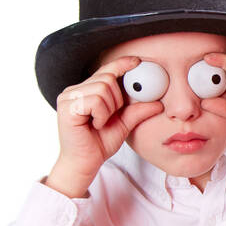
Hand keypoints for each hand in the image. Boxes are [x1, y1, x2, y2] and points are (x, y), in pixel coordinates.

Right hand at [55, 56, 164, 184]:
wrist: (85, 163)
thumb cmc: (99, 144)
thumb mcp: (123, 125)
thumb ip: (137, 112)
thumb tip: (158, 103)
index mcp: (86, 90)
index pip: (105, 71)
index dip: (121, 64)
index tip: (137, 61)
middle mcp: (75, 90)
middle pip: (107, 78)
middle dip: (116, 100)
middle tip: (109, 117)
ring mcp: (68, 96)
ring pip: (102, 88)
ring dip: (108, 109)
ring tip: (100, 123)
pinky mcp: (67, 106)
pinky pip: (95, 100)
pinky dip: (100, 114)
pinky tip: (94, 125)